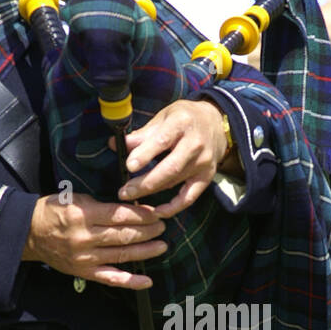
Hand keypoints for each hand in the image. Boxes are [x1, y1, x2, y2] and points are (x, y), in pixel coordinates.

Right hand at [21, 190, 166, 287]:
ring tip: (161, 246)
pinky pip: (111, 279)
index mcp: (83, 215)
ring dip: (145, 251)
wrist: (30, 233)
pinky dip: (130, 281)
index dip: (141, 215)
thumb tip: (132, 209)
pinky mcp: (84, 272)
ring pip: (122, 255)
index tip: (156, 213)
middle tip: (162, 227)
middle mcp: (85, 238)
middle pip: (124, 235)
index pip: (119, 215)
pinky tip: (147, 281)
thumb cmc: (54, 211)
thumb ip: (102, 205)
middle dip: (148, 231)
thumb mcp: (75, 199)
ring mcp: (85, 258)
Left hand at [116, 98, 229, 217]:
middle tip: (124, 191)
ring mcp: (203, 162)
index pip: (162, 140)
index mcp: (181, 123)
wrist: (215, 123)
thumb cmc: (183, 119)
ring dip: (152, 191)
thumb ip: (141, 134)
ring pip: (175, 182)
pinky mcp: (206, 177)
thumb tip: (114, 144)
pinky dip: (174, 207)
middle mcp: (195, 143)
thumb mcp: (163, 118)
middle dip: (145, 182)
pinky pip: (189, 197)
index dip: (145, 154)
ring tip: (130, 195)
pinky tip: (157, 211)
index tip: (129, 166)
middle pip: (170, 167)